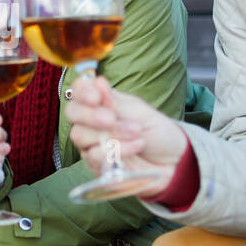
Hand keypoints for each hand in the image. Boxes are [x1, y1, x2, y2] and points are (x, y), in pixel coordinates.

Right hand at [65, 75, 187, 195]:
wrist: (173, 160)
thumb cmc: (157, 132)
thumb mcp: (140, 112)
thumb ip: (115, 102)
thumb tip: (97, 81)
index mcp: (102, 102)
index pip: (79, 90)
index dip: (81, 91)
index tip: (95, 97)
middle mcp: (92, 121)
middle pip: (72, 113)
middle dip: (90, 115)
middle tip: (111, 118)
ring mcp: (91, 144)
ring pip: (81, 135)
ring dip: (111, 133)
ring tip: (136, 133)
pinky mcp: (96, 164)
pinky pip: (95, 155)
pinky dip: (118, 149)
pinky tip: (136, 146)